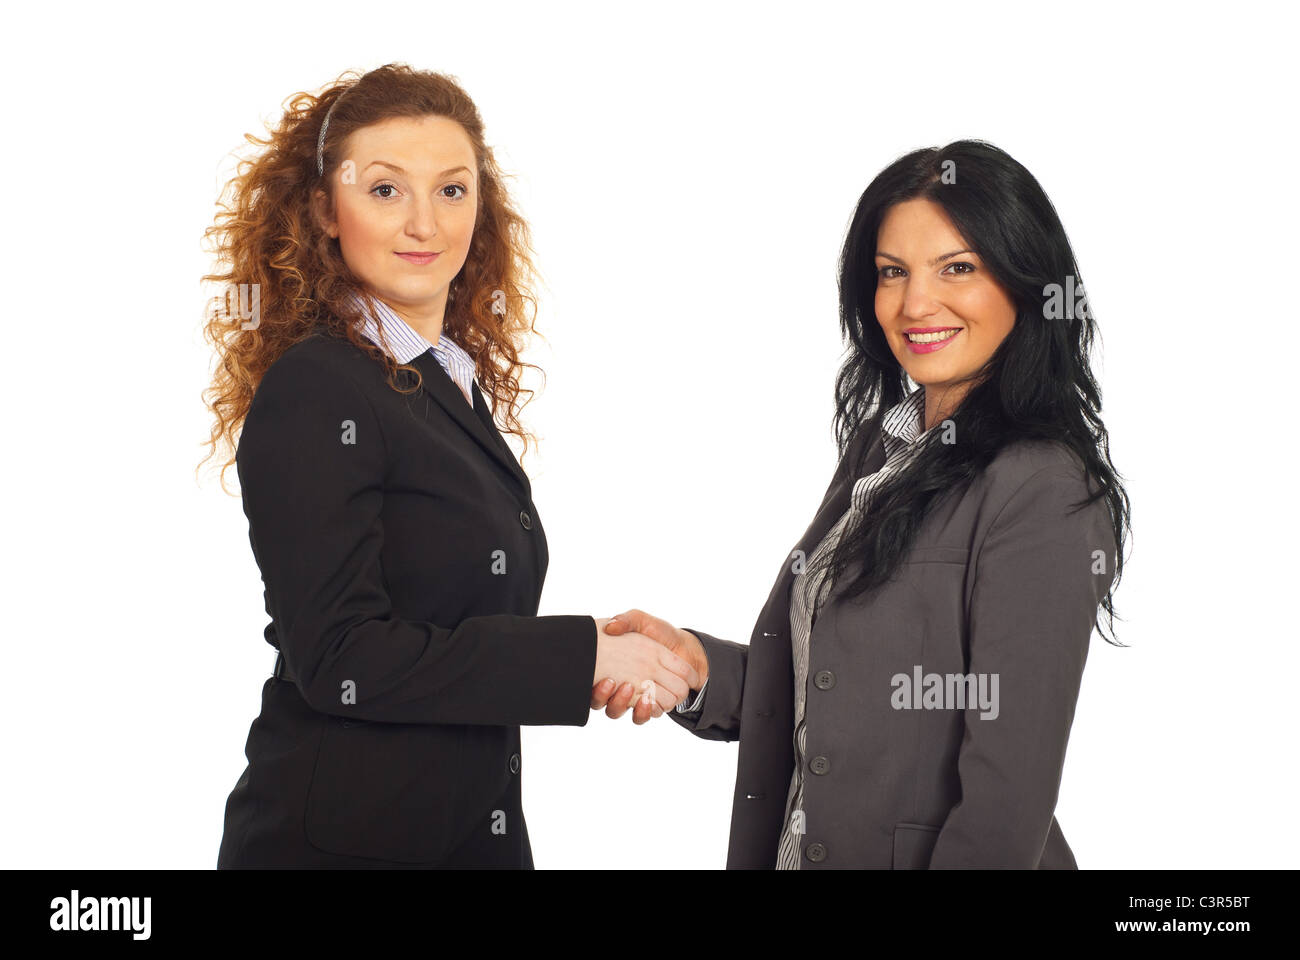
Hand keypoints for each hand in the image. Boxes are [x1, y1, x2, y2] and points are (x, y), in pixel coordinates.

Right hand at [592, 610, 708, 723]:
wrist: (685, 646)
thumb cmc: (659, 632)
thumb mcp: (640, 620)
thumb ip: (625, 620)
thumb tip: (609, 627)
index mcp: (611, 664)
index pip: (590, 679)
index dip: (593, 682)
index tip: (602, 674)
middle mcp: (617, 682)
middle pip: (599, 698)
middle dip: (603, 693)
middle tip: (612, 681)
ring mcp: (633, 696)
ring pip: (616, 710)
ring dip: (620, 702)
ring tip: (629, 687)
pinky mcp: (650, 705)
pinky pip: (640, 717)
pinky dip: (642, 711)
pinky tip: (647, 700)